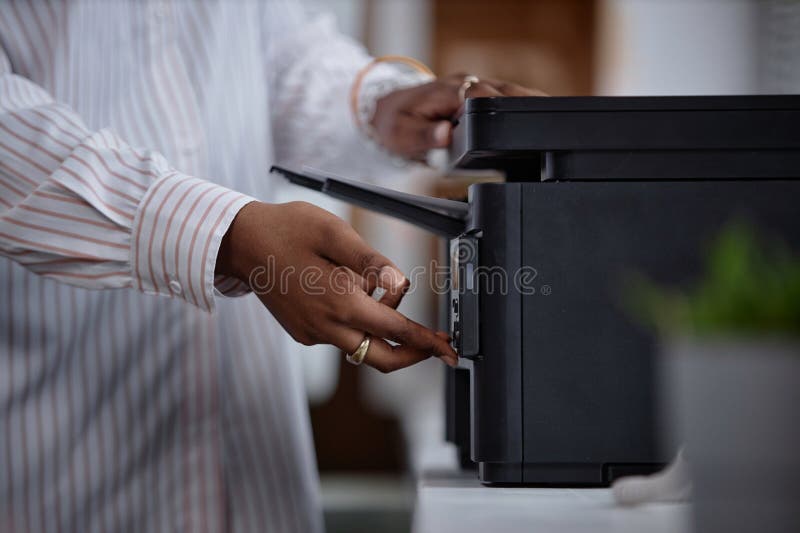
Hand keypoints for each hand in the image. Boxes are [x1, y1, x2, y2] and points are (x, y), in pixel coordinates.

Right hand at [217, 201, 457, 371]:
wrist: (241, 243)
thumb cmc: (288, 230)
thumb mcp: (334, 232)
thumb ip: (372, 262)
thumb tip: (401, 286)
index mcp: (339, 302)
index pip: (395, 331)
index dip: (425, 341)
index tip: (447, 349)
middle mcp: (326, 326)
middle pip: (381, 358)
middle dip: (412, 353)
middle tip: (434, 343)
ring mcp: (313, 333)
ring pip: (360, 343)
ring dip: (376, 323)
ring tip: (357, 275)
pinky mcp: (304, 332)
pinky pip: (340, 334)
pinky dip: (353, 318)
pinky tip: (338, 284)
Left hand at [370, 73, 544, 159]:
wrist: (386, 112)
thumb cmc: (393, 124)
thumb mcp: (400, 135)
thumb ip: (422, 137)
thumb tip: (444, 135)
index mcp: (447, 91)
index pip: (483, 98)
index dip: (504, 110)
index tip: (524, 123)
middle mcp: (464, 85)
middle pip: (504, 91)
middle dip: (529, 103)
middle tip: (556, 117)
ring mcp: (472, 88)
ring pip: (508, 92)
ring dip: (530, 102)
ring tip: (558, 116)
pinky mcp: (476, 95)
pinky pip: (503, 98)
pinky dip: (521, 105)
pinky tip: (539, 115)